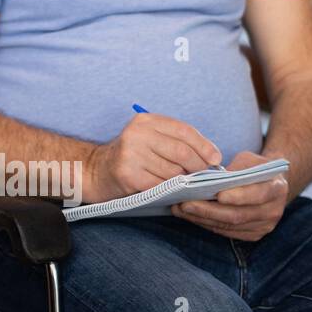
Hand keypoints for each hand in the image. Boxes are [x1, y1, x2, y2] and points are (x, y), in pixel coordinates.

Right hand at [85, 111, 222, 202]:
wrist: (97, 170)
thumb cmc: (132, 156)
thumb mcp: (150, 138)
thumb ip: (176, 141)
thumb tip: (212, 157)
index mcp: (145, 120)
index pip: (184, 130)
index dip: (204, 146)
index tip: (214, 159)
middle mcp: (137, 133)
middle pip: (183, 152)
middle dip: (198, 167)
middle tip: (201, 175)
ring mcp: (130, 154)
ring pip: (174, 172)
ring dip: (182, 181)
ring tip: (179, 182)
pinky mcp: (128, 174)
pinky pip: (161, 186)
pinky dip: (169, 191)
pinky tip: (166, 189)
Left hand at [170, 150, 288, 240]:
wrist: (269, 184)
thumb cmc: (254, 167)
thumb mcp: (248, 159)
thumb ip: (235, 168)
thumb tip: (209, 177)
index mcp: (276, 188)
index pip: (257, 195)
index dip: (238, 196)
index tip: (217, 194)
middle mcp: (273, 211)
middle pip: (238, 215)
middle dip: (208, 210)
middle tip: (184, 204)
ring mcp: (264, 226)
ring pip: (229, 226)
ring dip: (202, 219)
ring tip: (180, 209)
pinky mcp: (252, 234)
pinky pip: (226, 232)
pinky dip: (206, 224)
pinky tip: (189, 216)